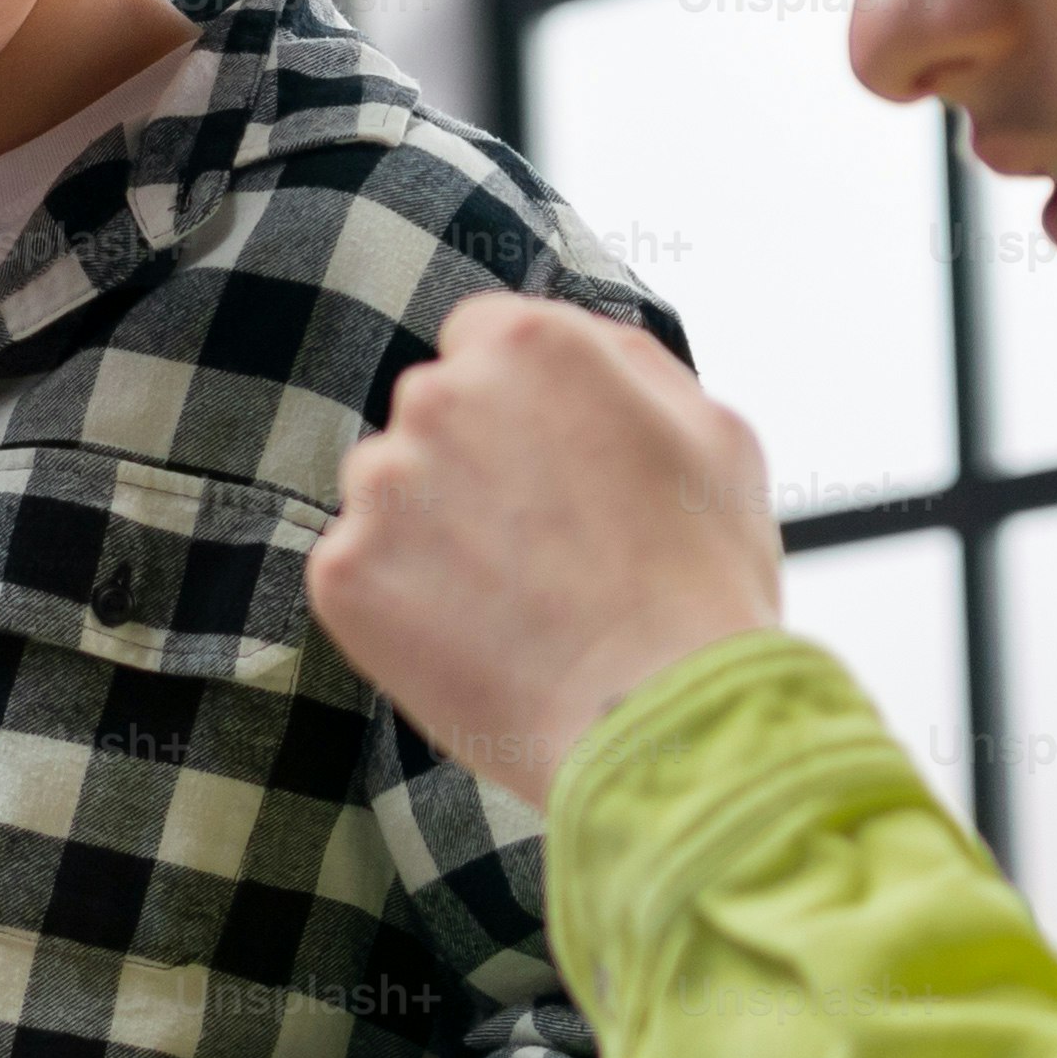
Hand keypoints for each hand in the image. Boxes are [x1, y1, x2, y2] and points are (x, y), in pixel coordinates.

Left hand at [307, 293, 783, 809]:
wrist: (656, 719)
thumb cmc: (702, 580)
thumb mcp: (713, 433)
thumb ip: (627, 364)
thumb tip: (576, 343)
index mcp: (530, 343)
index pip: (481, 338)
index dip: (518, 403)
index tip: (546, 461)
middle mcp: (439, 396)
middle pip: (431, 413)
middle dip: (472, 463)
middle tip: (542, 546)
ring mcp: (382, 486)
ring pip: (388, 492)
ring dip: (430, 531)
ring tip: (511, 601)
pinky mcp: (343, 572)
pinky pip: (361, 573)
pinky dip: (401, 606)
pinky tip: (473, 640)